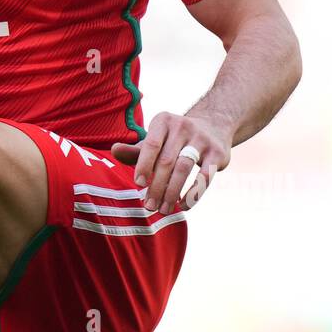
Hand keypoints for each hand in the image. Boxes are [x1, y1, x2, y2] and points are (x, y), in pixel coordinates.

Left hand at [110, 112, 232, 214]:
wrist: (213, 127)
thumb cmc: (173, 139)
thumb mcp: (155, 140)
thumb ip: (135, 150)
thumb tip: (114, 150)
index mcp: (163, 121)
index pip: (150, 144)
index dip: (143, 165)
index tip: (138, 184)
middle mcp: (183, 126)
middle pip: (166, 161)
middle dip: (156, 186)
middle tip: (149, 206)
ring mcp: (202, 139)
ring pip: (184, 169)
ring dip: (172, 193)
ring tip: (164, 210)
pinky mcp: (217, 153)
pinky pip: (204, 177)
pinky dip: (193, 194)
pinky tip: (184, 206)